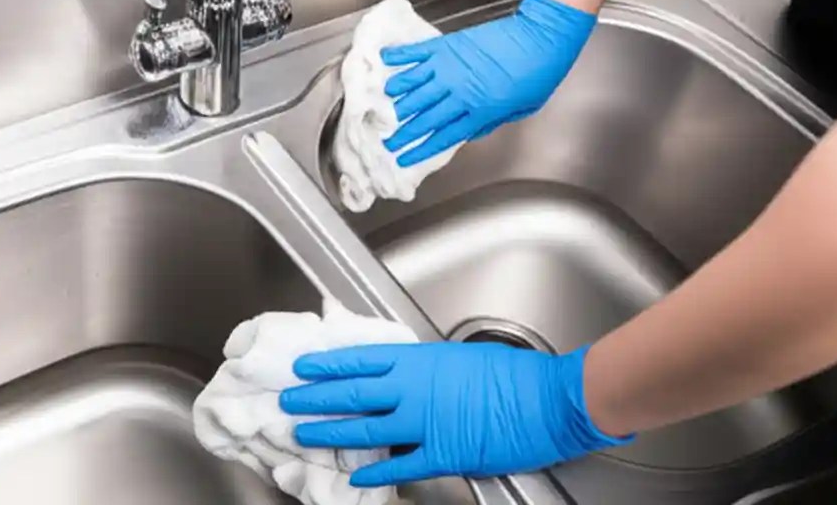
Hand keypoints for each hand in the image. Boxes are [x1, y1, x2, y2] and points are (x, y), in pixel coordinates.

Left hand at [279, 343, 629, 486]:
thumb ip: (427, 369)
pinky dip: (374, 473)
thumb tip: (407, 376)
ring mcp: (424, 424)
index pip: (359, 359)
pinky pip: (399, 466)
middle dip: (314, 397)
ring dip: (330, 432)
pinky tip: (354, 477)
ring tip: (304, 433)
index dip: (326, 364)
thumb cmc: (513, 374)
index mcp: (418, 360)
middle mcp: (413, 390)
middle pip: (351, 393)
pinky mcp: (442, 454)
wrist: (547, 400)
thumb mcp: (460, 358)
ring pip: (364, 429)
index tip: (303, 366)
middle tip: (288, 400)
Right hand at [382, 0, 595, 166]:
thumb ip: (491, 122)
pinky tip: (386, 60)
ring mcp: (450, 67)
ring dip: (398, 99)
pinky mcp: (448, 45)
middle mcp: (459, 93)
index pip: (442, 137)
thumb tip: (468, 132)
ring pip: (414, 88)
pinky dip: (400, 57)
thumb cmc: (539, 73)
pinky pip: (417, 53)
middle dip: (404, 132)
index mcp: (478, 112)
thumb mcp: (521, 110)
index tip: (404, 158)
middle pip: (424, 117)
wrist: (543, 37)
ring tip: (386, 105)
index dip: (421, 149)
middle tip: (388, 141)